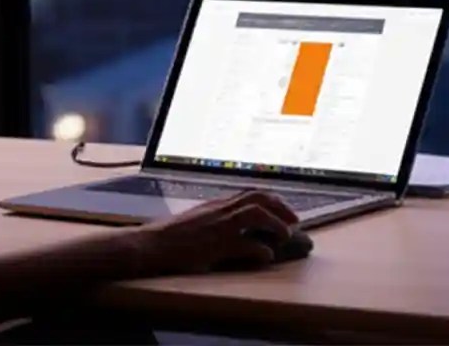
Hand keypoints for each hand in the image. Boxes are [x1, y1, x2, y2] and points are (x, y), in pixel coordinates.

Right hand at [129, 191, 299, 274]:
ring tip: (285, 236)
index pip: (252, 193)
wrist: (153, 244)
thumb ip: (219, 217)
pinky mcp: (215, 245)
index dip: (273, 200)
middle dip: (281, 207)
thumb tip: (239, 224)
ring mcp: (219, 226)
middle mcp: (221, 210)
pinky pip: (245, 244)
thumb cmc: (174, 235)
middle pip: (258, 198)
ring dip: (275, 224)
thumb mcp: (200, 218)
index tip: (286, 209)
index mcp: (219, 204)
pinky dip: (260, 250)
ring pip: (255, 214)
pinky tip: (266, 257)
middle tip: (295, 221)